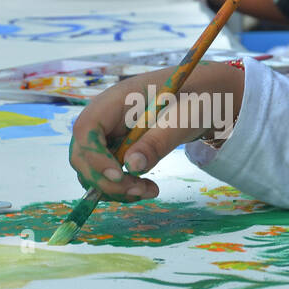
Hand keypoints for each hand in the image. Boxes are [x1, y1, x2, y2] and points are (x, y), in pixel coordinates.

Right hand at [68, 64, 246, 200]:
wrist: (206, 97)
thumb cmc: (197, 99)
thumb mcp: (184, 118)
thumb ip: (157, 141)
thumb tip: (132, 166)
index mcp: (117, 99)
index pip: (86, 128)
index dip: (94, 156)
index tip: (120, 176)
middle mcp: (106, 117)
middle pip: (82, 154)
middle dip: (104, 180)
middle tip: (138, 191)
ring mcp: (109, 134)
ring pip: (92, 169)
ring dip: (113, 188)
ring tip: (148, 191)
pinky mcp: (117, 148)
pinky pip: (107, 173)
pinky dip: (121, 187)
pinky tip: (145, 188)